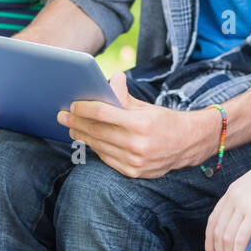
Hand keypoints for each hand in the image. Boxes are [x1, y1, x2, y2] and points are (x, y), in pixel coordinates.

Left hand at [58, 70, 213, 178]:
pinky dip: (96, 147)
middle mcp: (138, 144)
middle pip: (97, 131)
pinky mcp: (133, 172)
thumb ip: (124, 95)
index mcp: (141, 123)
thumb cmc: (164, 120)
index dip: (84, 108)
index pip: (103, 113)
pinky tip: (87, 139)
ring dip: (82, 135)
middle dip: (76, 122)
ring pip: (99, 146)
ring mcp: (135, 161)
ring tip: (71, 126)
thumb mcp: (146, 105)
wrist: (188, 144)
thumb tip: (111, 78)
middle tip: (62, 115)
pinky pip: (107, 158)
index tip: (72, 104)